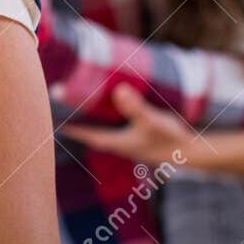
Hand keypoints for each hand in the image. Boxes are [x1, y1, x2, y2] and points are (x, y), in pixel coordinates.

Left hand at [63, 84, 203, 168]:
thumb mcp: (151, 120)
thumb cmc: (169, 138)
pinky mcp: (138, 140)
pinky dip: (108, 121)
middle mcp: (119, 144)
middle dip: (77, 123)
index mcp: (117, 142)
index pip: (87, 135)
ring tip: (79, 108)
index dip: (70, 127)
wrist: (190, 152)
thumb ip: (135, 107)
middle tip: (61, 110)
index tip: (53, 120)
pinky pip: (115, 130)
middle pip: (91, 133)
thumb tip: (119, 91)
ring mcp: (129, 143)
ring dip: (92, 122)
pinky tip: (108, 111)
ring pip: (103, 132)